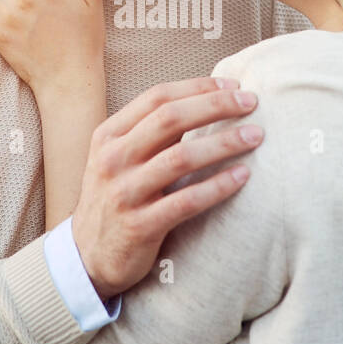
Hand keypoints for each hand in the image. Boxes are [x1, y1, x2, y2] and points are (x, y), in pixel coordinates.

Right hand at [69, 77, 264, 299]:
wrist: (87, 257)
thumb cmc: (115, 199)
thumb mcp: (119, 158)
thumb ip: (151, 133)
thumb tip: (206, 102)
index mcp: (109, 135)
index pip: (158, 97)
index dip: (198, 87)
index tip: (233, 86)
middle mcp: (112, 159)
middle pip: (170, 119)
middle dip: (216, 106)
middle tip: (251, 102)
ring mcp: (124, 193)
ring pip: (181, 158)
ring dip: (224, 143)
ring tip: (255, 136)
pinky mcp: (139, 226)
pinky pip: (186, 201)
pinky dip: (218, 186)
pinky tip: (242, 176)